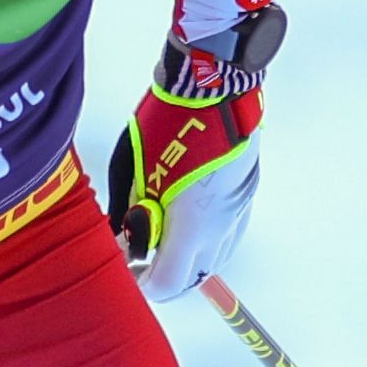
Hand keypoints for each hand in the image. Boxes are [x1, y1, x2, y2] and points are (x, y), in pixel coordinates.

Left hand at [107, 10, 282, 303]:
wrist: (215, 84)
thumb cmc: (169, 119)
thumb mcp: (133, 167)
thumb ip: (128, 208)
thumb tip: (120, 233)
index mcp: (193, 223)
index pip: (167, 282)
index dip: (141, 283)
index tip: (125, 265)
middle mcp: (221, 225)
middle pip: (191, 279)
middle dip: (163, 274)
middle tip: (138, 251)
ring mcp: (238, 211)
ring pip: (213, 259)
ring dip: (186, 258)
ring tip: (161, 232)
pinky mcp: (246, 196)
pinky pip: (226, 235)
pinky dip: (204, 239)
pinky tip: (185, 218)